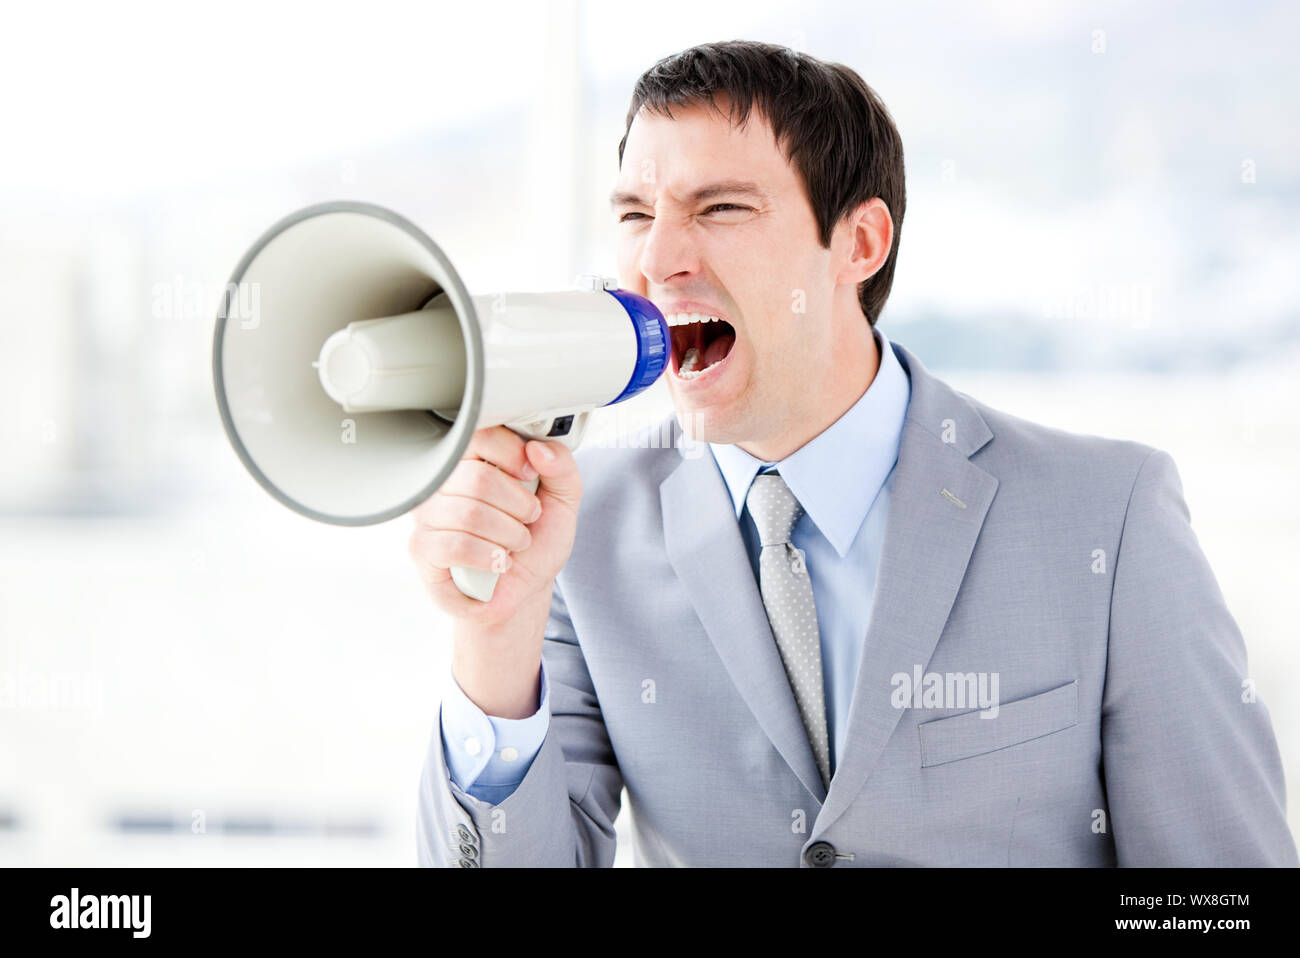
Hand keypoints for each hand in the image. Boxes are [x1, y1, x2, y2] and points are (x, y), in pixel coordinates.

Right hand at [408, 425, 583, 630]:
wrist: (524, 588)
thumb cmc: (536, 542)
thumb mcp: (563, 501)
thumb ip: (562, 468)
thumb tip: (539, 449)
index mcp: (474, 461)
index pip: (478, 435)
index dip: (511, 453)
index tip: (529, 474)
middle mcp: (445, 483)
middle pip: (478, 478)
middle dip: (518, 505)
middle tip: (528, 518)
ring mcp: (429, 516)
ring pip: (469, 514)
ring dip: (509, 534)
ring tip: (516, 543)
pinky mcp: (423, 550)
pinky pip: (455, 546)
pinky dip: (490, 556)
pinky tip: (499, 561)